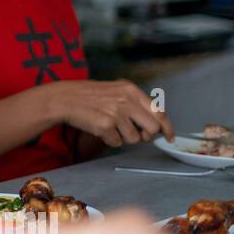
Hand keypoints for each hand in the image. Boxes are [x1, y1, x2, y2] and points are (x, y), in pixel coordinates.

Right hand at [47, 79, 174, 147]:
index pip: (159, 111)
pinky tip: (99, 129)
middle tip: (134, 134)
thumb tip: (155, 123)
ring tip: (109, 126)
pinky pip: (117, 142)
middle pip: (152, 128)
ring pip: (134, 138)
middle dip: (145, 136)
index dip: (167, 127)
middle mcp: (126, 100)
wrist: (64, 98)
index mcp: (131, 90)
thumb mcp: (116, 91)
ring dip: (123, 137)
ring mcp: (116, 113)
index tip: (169, 137)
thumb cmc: (89, 96)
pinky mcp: (105, 125)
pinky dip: (109, 140)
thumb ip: (135, 104)